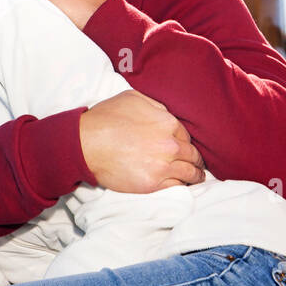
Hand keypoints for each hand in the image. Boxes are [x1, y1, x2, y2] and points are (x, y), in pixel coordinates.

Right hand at [79, 90, 205, 192]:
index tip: (187, 149)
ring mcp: (163, 166)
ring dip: (196, 176)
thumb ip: (156, 106)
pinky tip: (183, 186)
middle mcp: (170, 145)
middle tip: (198, 165)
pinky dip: (182, 186)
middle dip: (196, 161)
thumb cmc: (106, 118)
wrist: (87, 143)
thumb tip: (166, 114)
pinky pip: (176, 187)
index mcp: (168, 122)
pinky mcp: (153, 184)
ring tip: (197, 178)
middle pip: (193, 156)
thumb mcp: (133, 98)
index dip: (187, 143)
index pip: (187, 136)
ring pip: (190, 174)